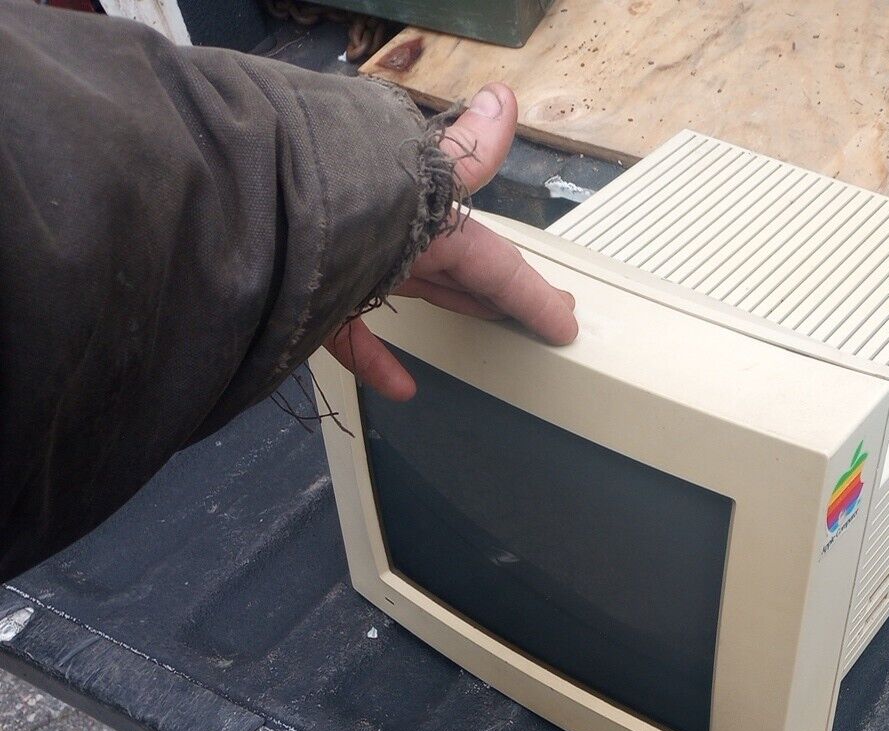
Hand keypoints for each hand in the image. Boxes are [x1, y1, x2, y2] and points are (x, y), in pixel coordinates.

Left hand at [325, 83, 578, 400]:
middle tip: (532, 309)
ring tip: (481, 328)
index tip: (564, 316)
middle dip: (497, 288)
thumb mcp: (412, 182)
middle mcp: (387, 237)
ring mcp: (349, 266)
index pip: (490, 258)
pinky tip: (400, 385)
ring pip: (410, 289)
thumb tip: (501, 101)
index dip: (530, 291)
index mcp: (419, 217)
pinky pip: (350, 334)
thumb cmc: (328, 201)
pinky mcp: (310, 300)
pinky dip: (376, 358)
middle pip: (456, 268)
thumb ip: (462, 156)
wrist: (238, 221)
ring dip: (448, 308)